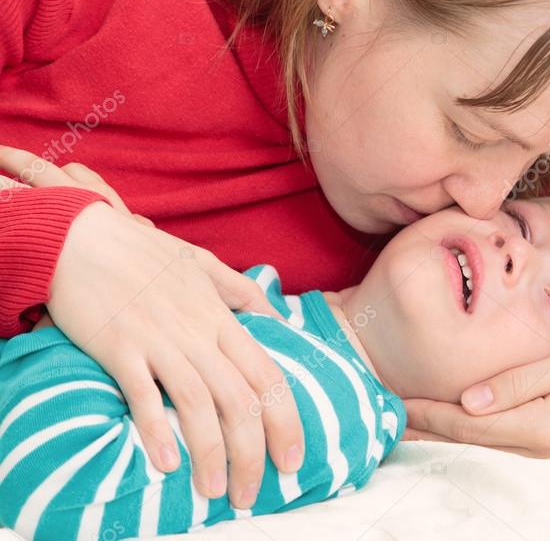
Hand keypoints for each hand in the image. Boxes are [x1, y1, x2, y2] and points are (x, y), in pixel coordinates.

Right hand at [0, 147, 305, 507]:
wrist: (80, 234)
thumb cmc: (142, 250)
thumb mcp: (202, 262)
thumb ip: (241, 291)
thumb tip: (276, 318)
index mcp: (220, 318)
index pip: (267, 376)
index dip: (286, 420)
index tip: (293, 458)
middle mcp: (198, 333)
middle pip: (240, 399)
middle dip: (255, 452)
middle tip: (255, 492)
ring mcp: (159, 340)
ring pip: (200, 404)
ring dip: (212, 453)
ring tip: (217, 490)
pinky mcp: (119, 347)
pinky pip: (143, 393)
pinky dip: (157, 429)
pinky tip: (167, 463)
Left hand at [403, 350, 549, 457]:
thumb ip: (522, 382)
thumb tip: (468, 398)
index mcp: (538, 426)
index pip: (466, 423)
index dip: (427, 413)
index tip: (393, 402)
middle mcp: (535, 453)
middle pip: (464, 444)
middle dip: (424, 430)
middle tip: (383, 415)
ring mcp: (544, 464)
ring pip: (478, 454)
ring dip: (442, 439)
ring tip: (408, 424)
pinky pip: (499, 456)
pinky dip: (469, 445)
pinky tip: (455, 435)